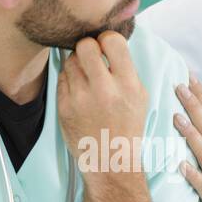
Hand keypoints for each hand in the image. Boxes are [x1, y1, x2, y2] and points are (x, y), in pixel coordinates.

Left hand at [56, 31, 148, 187]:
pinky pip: (62, 78)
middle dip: (87, 47)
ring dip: (77, 64)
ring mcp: (81, 99)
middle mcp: (104, 90)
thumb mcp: (139, 96)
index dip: (107, 39)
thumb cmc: (126, 127)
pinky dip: (69, 80)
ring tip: (86, 77)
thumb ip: (125, 69)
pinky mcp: (64, 107)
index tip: (106, 46)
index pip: (111, 40)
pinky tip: (78, 91)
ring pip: (70, 60)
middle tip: (91, 57)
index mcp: (128, 84)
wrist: (110, 161)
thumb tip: (108, 41)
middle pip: (85, 45)